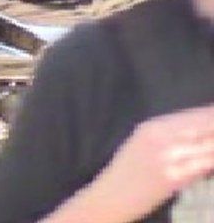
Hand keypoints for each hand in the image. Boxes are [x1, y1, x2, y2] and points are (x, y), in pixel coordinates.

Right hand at [49, 104, 213, 222]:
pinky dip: (210, 162)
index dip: (211, 114)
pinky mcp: (172, 178)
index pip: (193, 115)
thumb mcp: (140, 143)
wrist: (109, 198)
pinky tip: (211, 161)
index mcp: (151, 127)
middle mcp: (159, 138)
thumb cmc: (126, 173)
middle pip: (203, 128)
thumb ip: (167, 134)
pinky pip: (202, 167)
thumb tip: (199, 131)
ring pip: (207, 147)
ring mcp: (166, 158)